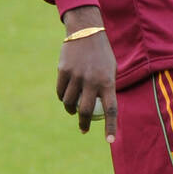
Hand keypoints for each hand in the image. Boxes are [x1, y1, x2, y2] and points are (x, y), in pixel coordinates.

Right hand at [57, 5, 117, 141]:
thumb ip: (108, 88)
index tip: (109, 141)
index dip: (110, 127)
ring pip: (70, 103)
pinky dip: (63, 98)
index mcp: (108, 82)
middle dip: (83, 124)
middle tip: (83, 129)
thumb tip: (106, 109)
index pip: (111, 109)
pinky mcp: (63, 71)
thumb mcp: (111, 70)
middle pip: (85, 110)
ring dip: (71, 111)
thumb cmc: (102, 54)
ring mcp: (77, 76)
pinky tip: (66, 99)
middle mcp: (92, 81)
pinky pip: (61, 92)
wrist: (86, 32)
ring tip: (73, 111)